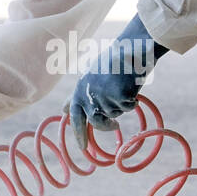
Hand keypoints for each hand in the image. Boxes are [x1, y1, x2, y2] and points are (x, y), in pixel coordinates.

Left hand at [67, 14, 167, 151]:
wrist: (131, 48)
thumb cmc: (112, 62)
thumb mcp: (89, 76)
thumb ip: (78, 95)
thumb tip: (63, 111)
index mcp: (80, 88)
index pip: (74, 116)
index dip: (78, 133)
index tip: (83, 147)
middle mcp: (89, 93)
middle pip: (96, 121)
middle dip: (106, 126)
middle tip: (114, 126)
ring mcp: (105, 95)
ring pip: (115, 112)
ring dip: (121, 104)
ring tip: (124, 85)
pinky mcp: (120, 96)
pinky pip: (129, 106)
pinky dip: (133, 99)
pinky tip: (132, 84)